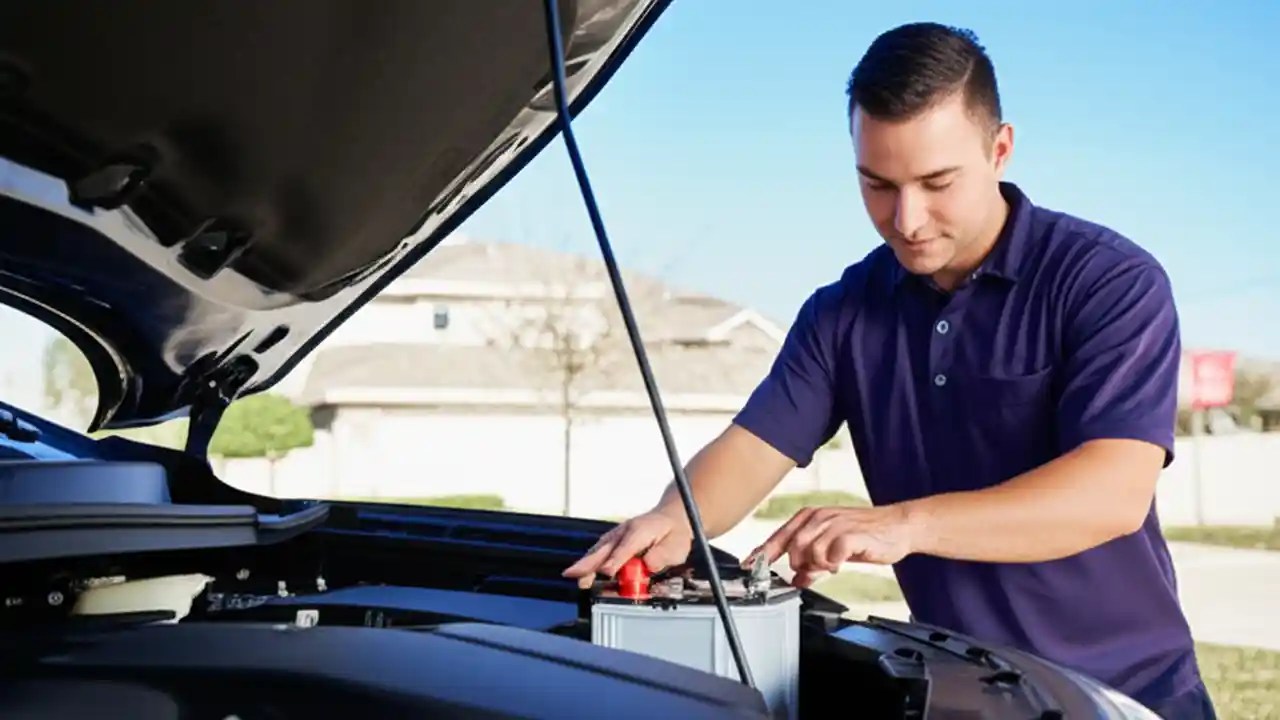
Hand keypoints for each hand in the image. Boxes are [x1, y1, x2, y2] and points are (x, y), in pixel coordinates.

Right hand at [561, 509, 691, 589]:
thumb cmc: (674, 533)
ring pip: (598, 549)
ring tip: (574, 575)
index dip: (616, 561)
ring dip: (586, 563)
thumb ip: (662, 557)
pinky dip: (591, 561)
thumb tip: (648, 566)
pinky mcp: (614, 541)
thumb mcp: (676, 547)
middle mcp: (624, 531)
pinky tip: (583, 571)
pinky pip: (600, 551)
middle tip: (574, 574)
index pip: (625, 548)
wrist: (671, 517)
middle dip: (589, 562)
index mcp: (640, 531)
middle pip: (604, 548)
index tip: (606, 572)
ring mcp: (617, 535)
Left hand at [746, 504, 915, 587]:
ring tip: (830, 565)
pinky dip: (832, 564)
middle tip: (813, 571)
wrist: (899, 527)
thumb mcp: (834, 548)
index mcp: (811, 517)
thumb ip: (813, 563)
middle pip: (792, 547)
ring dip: (817, 565)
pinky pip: (830, 554)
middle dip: (798, 565)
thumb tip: (797, 580)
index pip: (779, 536)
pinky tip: (839, 564)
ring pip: (809, 552)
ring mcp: (835, 524)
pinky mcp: (851, 535)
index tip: (749, 565)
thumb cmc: (867, 534)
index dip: (763, 552)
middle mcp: (820, 517)